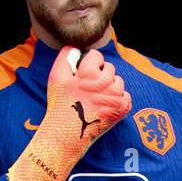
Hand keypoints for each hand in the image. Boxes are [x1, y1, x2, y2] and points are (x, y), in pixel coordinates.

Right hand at [8, 46, 131, 180]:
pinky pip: (125, 95)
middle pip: (109, 67)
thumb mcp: (56, 76)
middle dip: (100, 73)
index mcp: (90, 73)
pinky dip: (117, 98)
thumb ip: (65, 56)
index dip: (89, 63)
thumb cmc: (60, 103)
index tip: (83, 73)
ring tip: (97, 95)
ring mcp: (117, 97)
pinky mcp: (123, 109)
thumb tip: (75, 47)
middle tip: (89, 86)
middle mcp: (106, 83)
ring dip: (110, 85)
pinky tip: (105, 104)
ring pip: (118, 81)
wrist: (69, 133)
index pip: (97, 55)